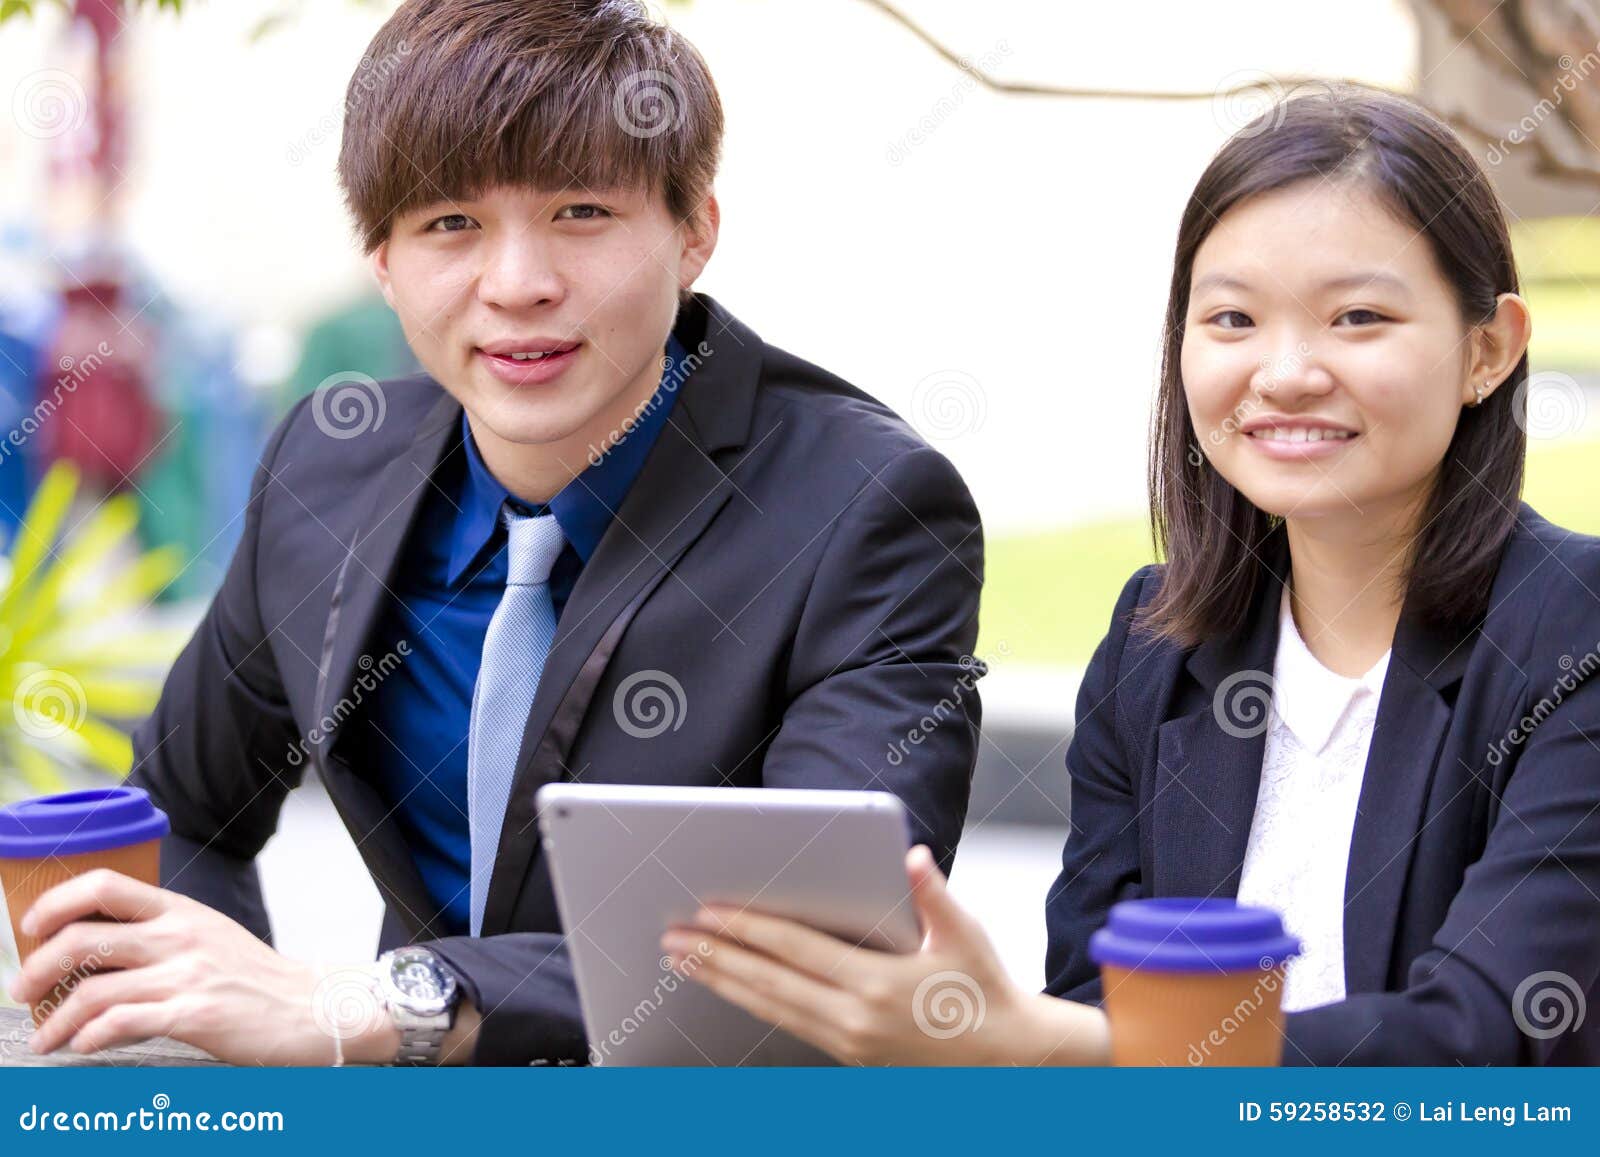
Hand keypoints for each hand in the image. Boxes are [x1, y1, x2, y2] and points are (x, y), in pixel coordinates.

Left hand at [5, 869, 398, 1064]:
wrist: (313, 1008)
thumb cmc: (258, 979)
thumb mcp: (209, 938)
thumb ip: (160, 935)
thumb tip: (99, 948)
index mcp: (181, 910)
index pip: (105, 885)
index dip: (56, 902)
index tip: (32, 928)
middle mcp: (179, 936)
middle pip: (84, 939)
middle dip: (38, 968)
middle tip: (23, 990)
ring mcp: (187, 975)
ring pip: (93, 990)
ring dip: (55, 1019)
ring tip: (44, 1038)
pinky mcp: (195, 1013)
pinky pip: (123, 1022)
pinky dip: (91, 1036)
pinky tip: (83, 1045)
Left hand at [661, 845, 1109, 1065]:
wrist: (1010, 1062)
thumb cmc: (986, 992)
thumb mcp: (966, 937)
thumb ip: (933, 894)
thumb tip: (910, 856)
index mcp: (879, 984)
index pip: (797, 950)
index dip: (748, 929)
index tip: (709, 912)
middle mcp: (856, 1019)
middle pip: (769, 983)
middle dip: (716, 958)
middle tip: (673, 938)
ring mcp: (849, 1043)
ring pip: (770, 1009)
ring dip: (723, 983)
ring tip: (685, 962)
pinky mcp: (849, 1057)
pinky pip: (788, 1025)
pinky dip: (753, 1004)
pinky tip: (731, 987)